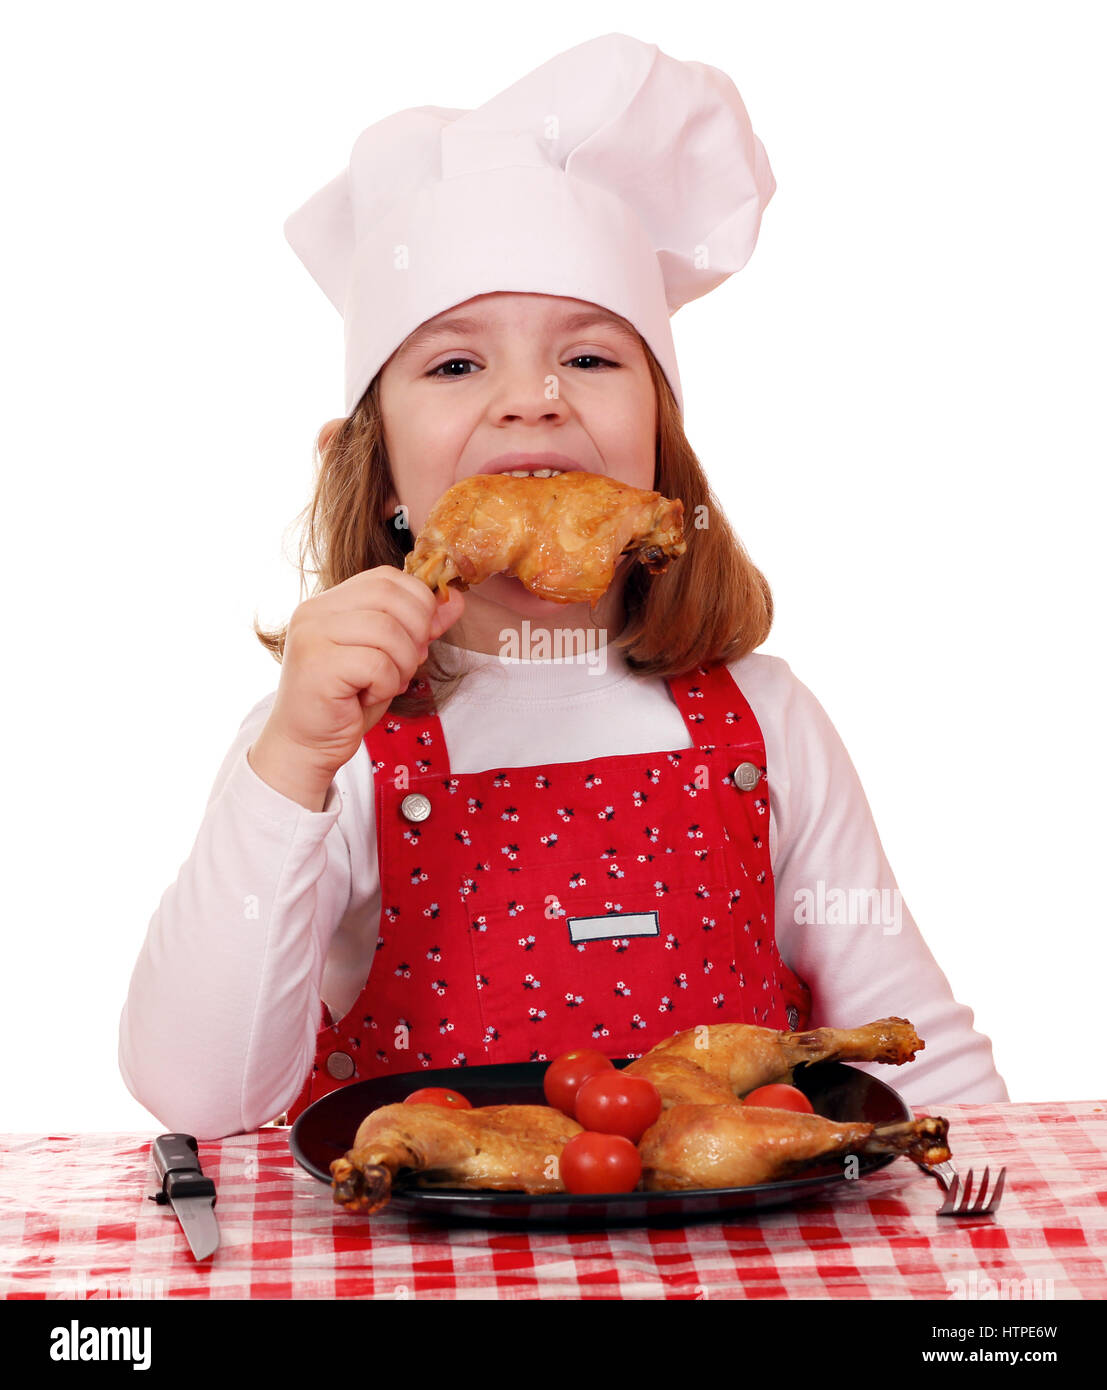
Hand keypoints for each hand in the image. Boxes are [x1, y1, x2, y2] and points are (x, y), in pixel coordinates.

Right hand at [249, 568, 463, 805]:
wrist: (306, 745)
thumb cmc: (346, 701)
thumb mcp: (389, 657)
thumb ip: (418, 627)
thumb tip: (455, 599)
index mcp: (328, 603)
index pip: (386, 577)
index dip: (418, 602)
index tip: (424, 636)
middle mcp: (314, 612)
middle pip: (389, 597)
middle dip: (416, 632)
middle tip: (408, 665)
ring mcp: (311, 636)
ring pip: (387, 630)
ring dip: (403, 663)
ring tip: (388, 683)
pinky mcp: (317, 665)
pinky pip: (376, 664)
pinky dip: (386, 685)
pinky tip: (368, 697)